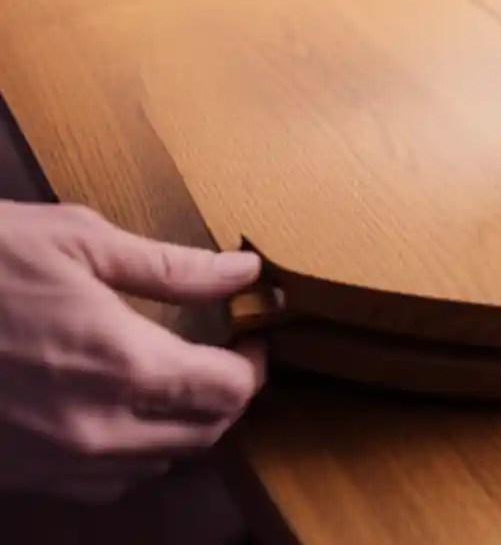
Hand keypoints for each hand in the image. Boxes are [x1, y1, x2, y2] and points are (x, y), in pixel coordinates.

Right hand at [0, 201, 263, 502]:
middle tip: (220, 353)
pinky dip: (131, 451)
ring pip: (160, 463)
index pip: (233, 390)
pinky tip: (118, 408)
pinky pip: (106, 481)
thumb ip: (170, 267)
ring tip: (173, 378)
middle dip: (226, 395)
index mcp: (125, 365)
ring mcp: (58, 463)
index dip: (255, 362)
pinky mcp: (22, 476)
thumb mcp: (76, 240)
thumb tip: (243, 273)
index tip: (250, 334)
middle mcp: (100, 429)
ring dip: (182, 425)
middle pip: (207, 433)